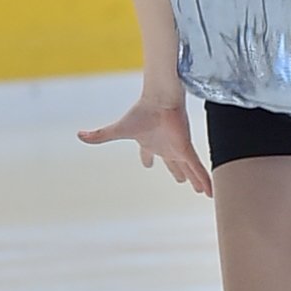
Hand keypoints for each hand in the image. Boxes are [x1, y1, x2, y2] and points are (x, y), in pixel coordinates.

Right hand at [77, 98, 212, 197]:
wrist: (159, 99)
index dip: (147, 159)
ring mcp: (178, 148)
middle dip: (177, 172)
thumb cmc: (141, 112)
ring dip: (195, 180)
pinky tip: (211, 192)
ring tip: (202, 191)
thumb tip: (78, 135)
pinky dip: (204, 180)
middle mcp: (166, 146)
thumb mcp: (119, 130)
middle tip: (181, 181)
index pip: (148, 154)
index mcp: (149, 142)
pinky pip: (197, 168)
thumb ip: (100, 135)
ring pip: (189, 169)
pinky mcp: (187, 148)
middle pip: (172, 163)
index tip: (147, 165)